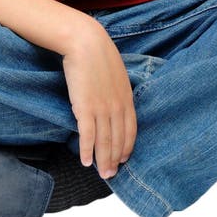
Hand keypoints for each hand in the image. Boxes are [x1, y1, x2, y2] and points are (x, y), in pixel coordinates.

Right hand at [62, 21, 136, 179]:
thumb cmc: (98, 54)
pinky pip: (88, 136)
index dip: (127, 147)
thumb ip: (118, 90)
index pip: (130, 130)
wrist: (85, 42)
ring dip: (103, 160)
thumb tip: (114, 102)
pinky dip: (87, 151)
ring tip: (102, 174)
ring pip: (105, 142)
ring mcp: (102, 109)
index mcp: (126, 98)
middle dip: (115, 159)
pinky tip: (85, 161)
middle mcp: (117, 106)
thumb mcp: (117, 73)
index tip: (124, 159)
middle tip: (111, 174)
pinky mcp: (85, 108)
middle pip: (118, 140)